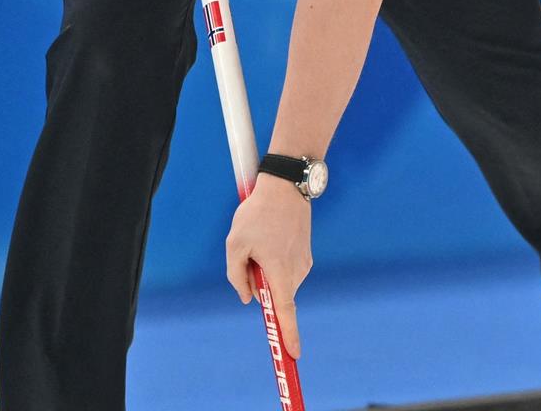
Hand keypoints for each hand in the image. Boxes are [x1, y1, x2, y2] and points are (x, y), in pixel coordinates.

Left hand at [224, 174, 310, 356]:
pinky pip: (286, 270)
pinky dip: (274, 262)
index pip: (285, 312)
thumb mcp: (235, 245)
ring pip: (279, 281)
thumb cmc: (257, 215)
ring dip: (266, 271)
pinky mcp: (305, 255)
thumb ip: (237, 277)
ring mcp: (304, 263)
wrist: (286, 186)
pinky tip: (270, 237)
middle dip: (260, 286)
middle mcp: (296, 272)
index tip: (294, 355)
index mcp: (279, 272)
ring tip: (261, 239)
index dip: (289, 335)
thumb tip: (249, 298)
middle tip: (249, 255)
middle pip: (275, 294)